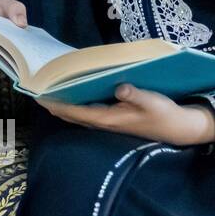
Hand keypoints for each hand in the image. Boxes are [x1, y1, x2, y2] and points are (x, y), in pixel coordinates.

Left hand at [39, 83, 214, 144]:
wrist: (178, 128)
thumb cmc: (164, 114)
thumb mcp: (152, 101)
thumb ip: (135, 94)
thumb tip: (119, 87)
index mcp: (107, 119)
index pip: (74, 112)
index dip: (55, 104)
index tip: (38, 95)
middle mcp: (103, 122)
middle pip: (70, 114)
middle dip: (53, 103)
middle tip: (36, 88)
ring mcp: (107, 122)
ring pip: (77, 114)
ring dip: (62, 104)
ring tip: (47, 89)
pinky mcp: (113, 119)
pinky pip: (87, 112)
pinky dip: (75, 104)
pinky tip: (71, 93)